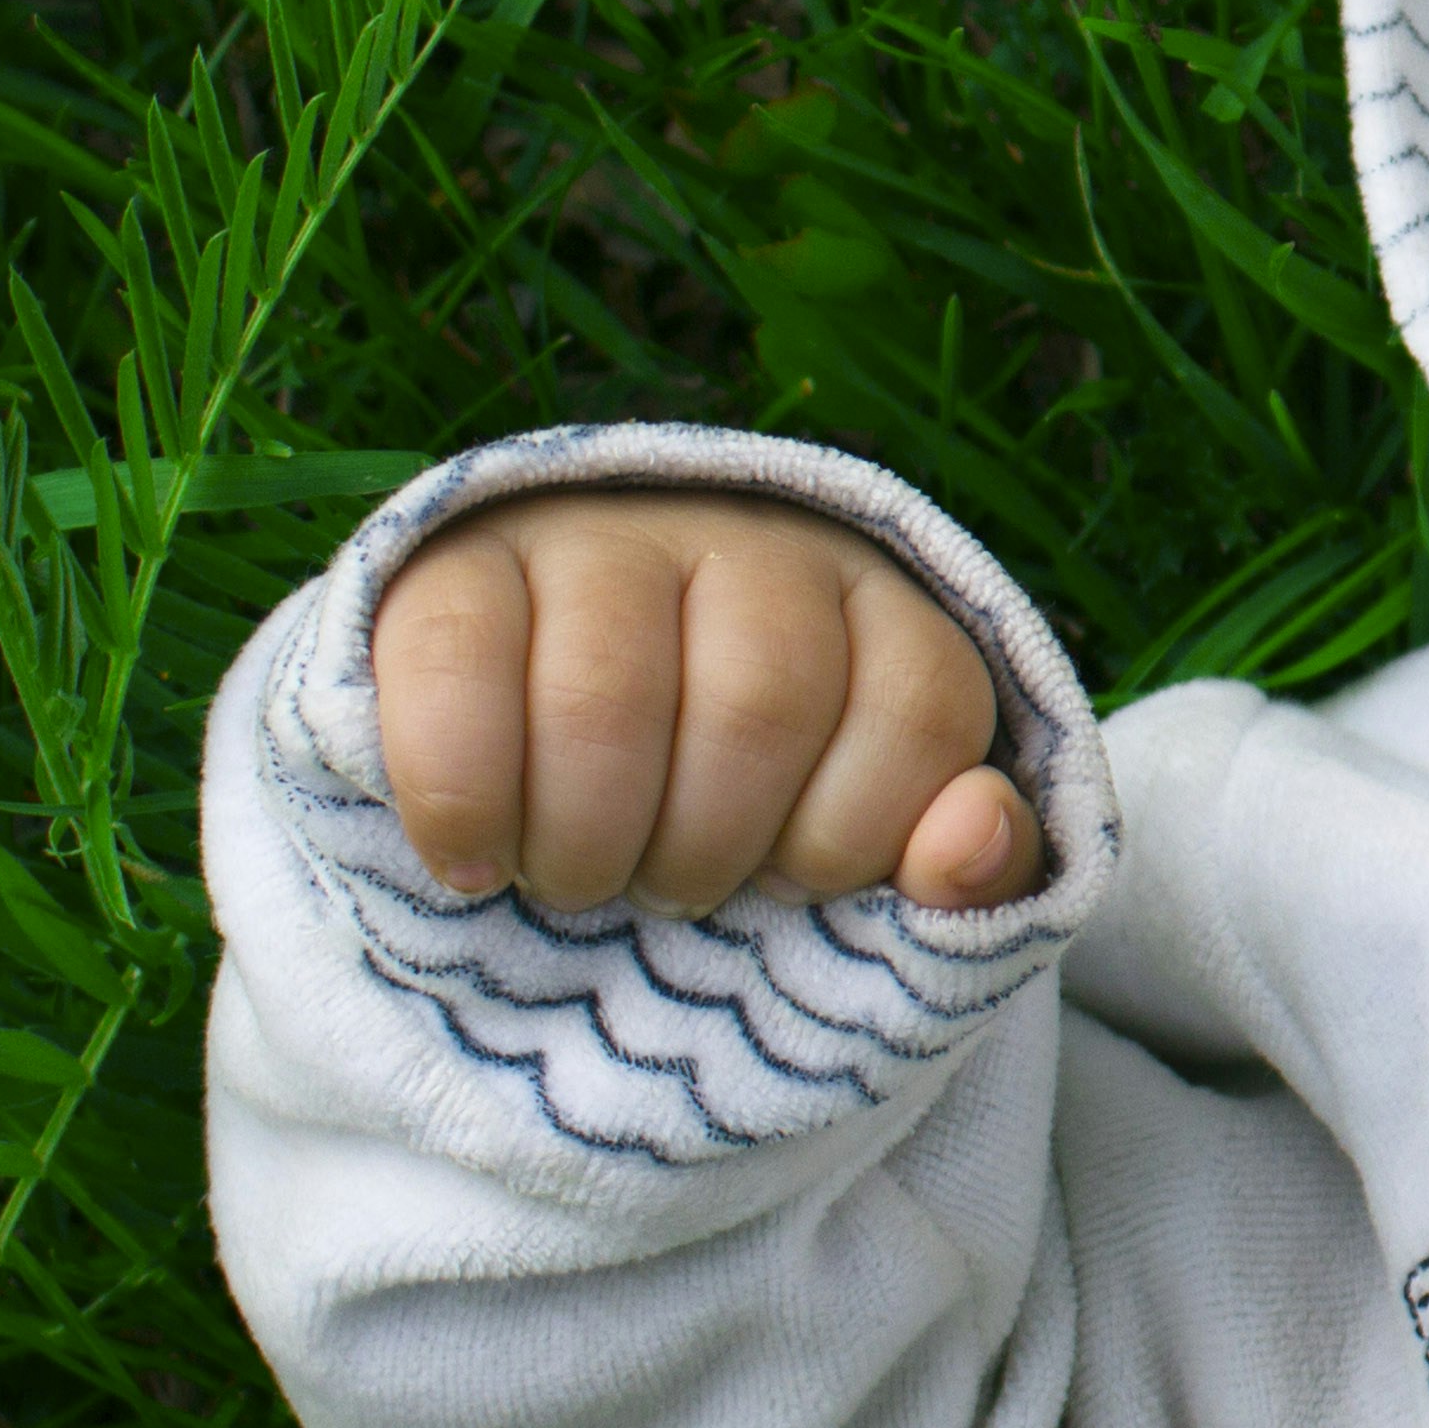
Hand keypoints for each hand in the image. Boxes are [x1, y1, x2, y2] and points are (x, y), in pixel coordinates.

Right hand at [372, 492, 1044, 914]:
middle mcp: (747, 539)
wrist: (519, 734)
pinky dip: (464, 802)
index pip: (923, 704)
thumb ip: (963, 859)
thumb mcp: (862, 841)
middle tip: (662, 891)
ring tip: (572, 879)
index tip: (790, 882)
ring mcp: (596, 537)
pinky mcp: (452, 565)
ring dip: (589, 843)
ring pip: (608, 697)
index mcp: (873, 599)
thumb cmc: (727, 810)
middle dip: (710, 851)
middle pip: (762, 705)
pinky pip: (456, 672)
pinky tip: (474, 862)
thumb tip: (976, 836)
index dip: (855, 836)